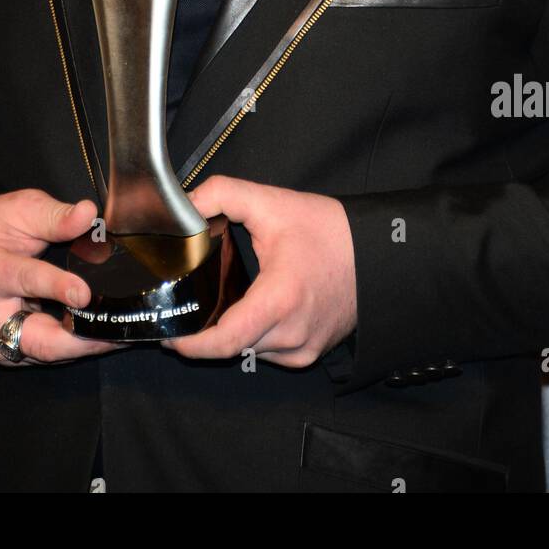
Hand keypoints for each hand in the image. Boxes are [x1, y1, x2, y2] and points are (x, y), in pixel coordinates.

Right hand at [0, 188, 131, 366]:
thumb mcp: (20, 210)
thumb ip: (55, 216)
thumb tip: (88, 213)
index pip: (25, 280)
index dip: (56, 287)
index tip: (84, 292)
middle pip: (39, 340)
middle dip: (82, 340)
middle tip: (119, 331)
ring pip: (46, 354)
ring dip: (85, 346)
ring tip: (119, 333)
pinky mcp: (7, 353)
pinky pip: (45, 355)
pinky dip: (73, 347)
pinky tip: (99, 336)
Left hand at [160, 176, 356, 368]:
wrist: (379, 253)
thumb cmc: (330, 231)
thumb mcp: (271, 202)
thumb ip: (221, 194)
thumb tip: (184, 205)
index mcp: (279, 300)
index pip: (224, 341)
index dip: (191, 344)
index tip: (170, 334)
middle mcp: (291, 334)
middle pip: (232, 344)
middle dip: (208, 329)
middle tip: (192, 303)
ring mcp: (302, 349)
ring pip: (249, 349)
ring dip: (234, 330)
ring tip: (227, 299)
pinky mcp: (310, 354)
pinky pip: (269, 352)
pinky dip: (257, 334)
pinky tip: (257, 307)